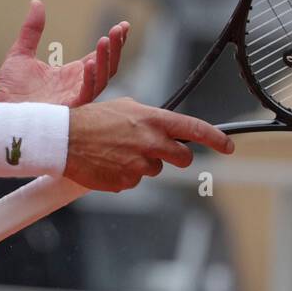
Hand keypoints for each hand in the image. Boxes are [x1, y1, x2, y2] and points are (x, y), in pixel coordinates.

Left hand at [0, 0, 128, 105]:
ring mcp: (75, 98)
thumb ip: (31, 30)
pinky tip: (91, 61)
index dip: (113, 42)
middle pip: (107, 66)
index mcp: (72, 74)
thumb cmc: (8, 89)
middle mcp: (78, 86)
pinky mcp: (69, 109)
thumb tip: (37, 2)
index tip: (122, 25)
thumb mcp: (21, 53)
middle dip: (116, 47)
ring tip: (106, 39)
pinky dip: (91, 77)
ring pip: (102, 78)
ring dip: (106, 59)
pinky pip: (87, 93)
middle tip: (120, 28)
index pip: (100, 56)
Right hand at [64, 97, 234, 191]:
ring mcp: (139, 165)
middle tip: (157, 152)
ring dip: (143, 164)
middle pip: (182, 158)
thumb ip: (150, 119)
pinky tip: (109, 163)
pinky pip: (135, 181)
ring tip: (118, 152)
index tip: (228, 146)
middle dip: (175, 157)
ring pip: (155, 170)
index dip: (216, 139)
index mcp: (153, 120)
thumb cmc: (92, 120)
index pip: (194, 129)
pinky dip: (125, 175)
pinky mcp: (126, 182)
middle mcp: (151, 142)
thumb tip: (165, 127)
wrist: (63, 139)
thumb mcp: (126, 108)